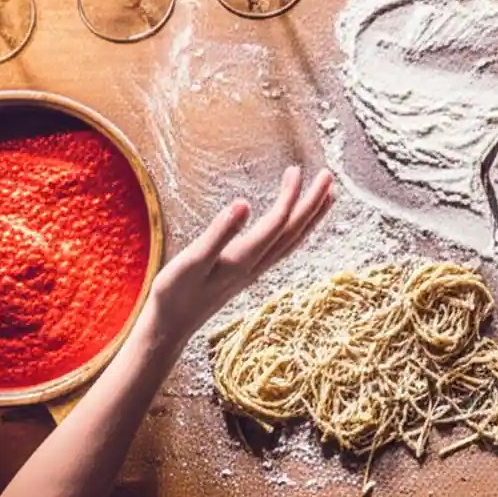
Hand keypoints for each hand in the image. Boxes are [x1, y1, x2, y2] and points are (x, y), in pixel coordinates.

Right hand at [141, 167, 333, 348]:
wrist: (169, 327)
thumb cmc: (175, 293)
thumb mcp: (192, 261)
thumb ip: (219, 233)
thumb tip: (243, 203)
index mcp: (244, 258)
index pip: (277, 223)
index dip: (289, 196)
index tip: (296, 170)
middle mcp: (256, 265)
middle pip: (293, 231)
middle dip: (313, 203)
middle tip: (328, 175)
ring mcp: (255, 270)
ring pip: (292, 241)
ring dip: (311, 217)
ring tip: (328, 195)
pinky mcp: (248, 272)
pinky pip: (283, 248)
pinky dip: (297, 231)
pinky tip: (298, 223)